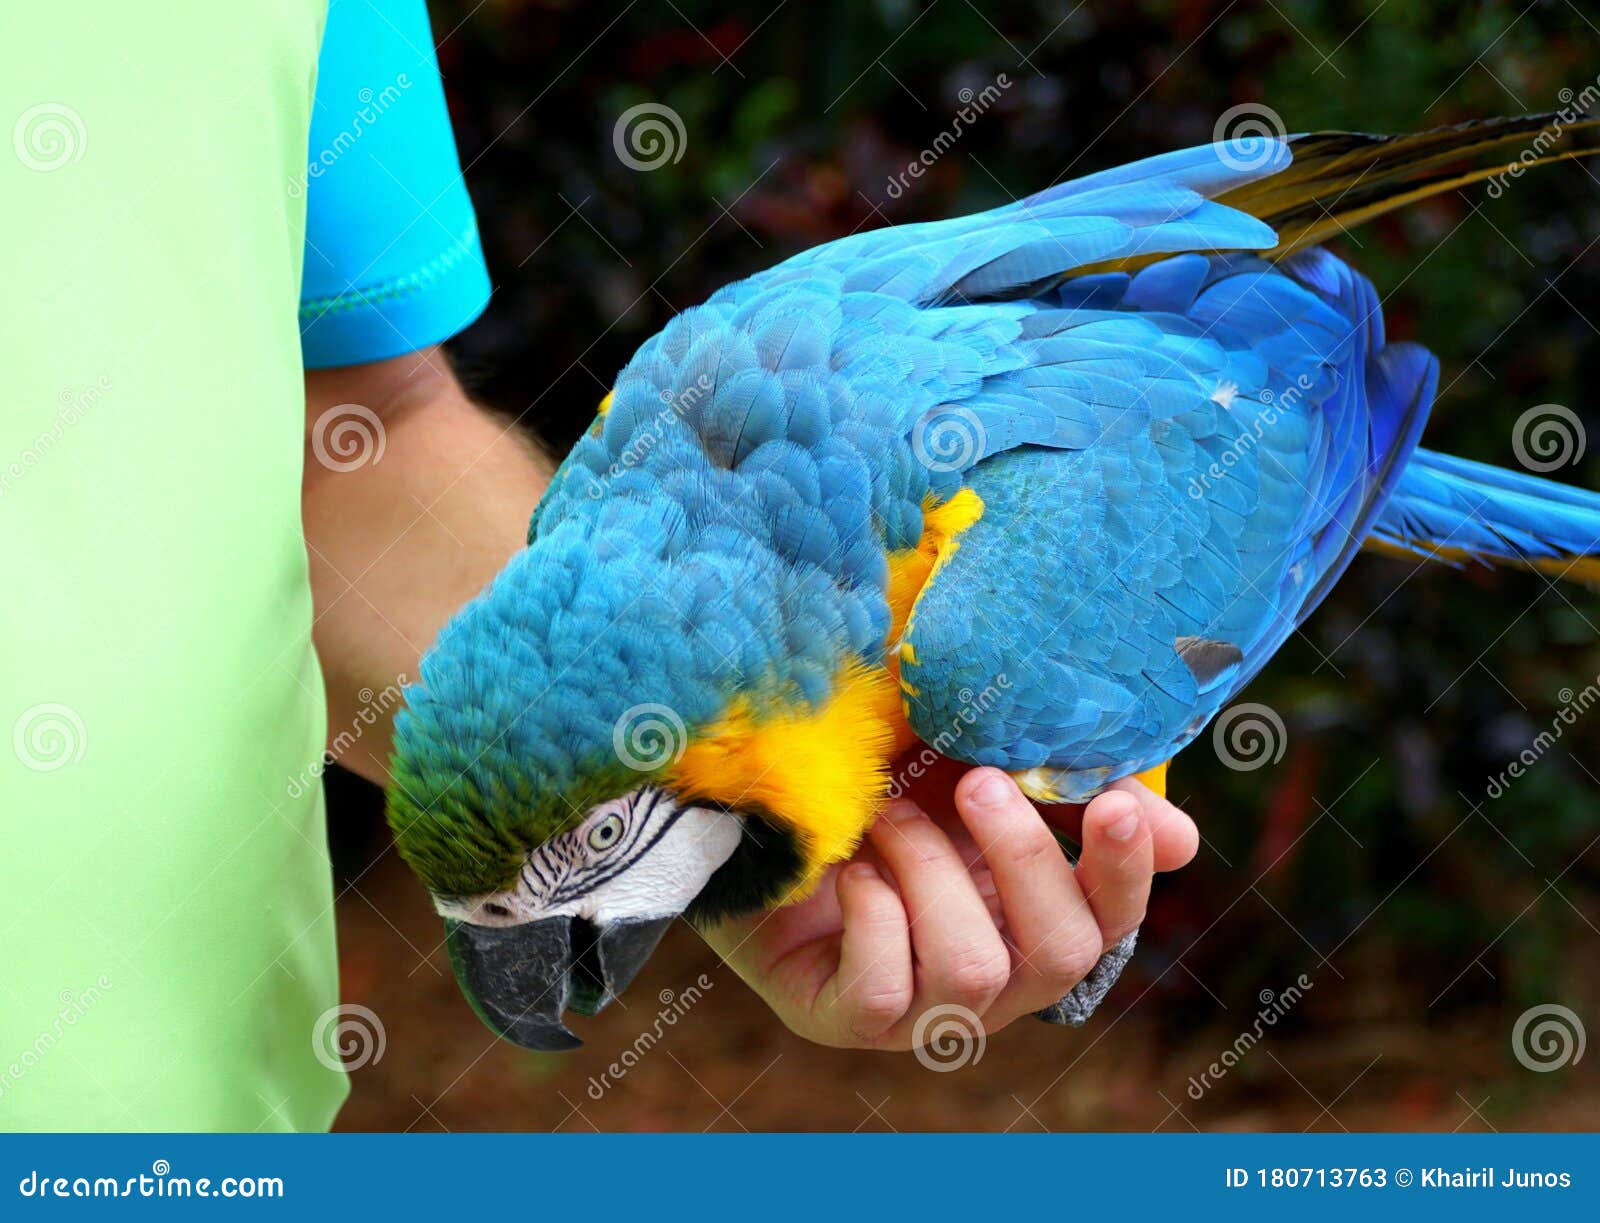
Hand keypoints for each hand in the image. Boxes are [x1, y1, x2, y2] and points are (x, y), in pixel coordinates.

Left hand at [699, 756, 1198, 1048]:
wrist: (757, 808)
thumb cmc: (875, 782)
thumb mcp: (967, 766)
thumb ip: (1059, 790)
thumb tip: (1182, 841)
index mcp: (1033, 915)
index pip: (1113, 918)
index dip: (1125, 870)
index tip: (1115, 805)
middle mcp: (993, 977)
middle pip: (1061, 955)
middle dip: (1025, 860)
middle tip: (978, 781)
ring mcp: (921, 1008)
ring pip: (970, 969)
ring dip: (928, 870)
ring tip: (885, 817)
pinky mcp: (846, 1018)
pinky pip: (884, 990)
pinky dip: (873, 913)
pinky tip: (851, 869)